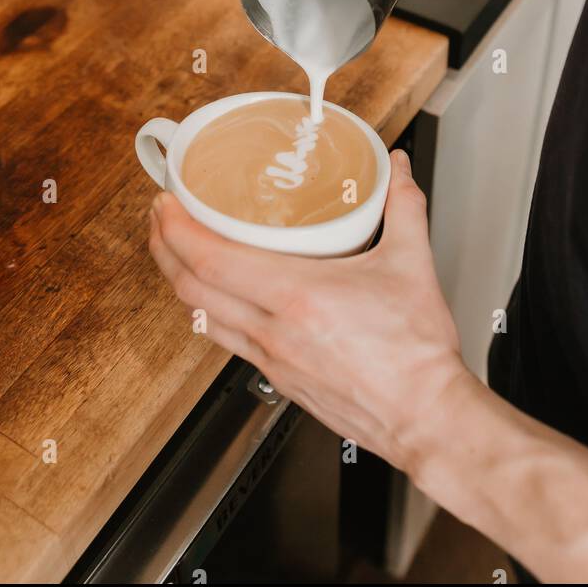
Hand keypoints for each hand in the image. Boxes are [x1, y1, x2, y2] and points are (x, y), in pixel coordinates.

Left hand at [148, 149, 467, 473]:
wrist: (425, 416)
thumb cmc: (415, 355)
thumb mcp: (412, 264)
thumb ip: (403, 206)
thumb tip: (397, 170)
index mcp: (297, 297)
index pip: (211, 260)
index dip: (177, 229)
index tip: (167, 203)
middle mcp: (274, 331)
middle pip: (192, 288)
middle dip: (165, 248)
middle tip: (162, 218)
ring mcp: (272, 360)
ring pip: (204, 318)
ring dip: (182, 282)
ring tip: (180, 252)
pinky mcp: (279, 380)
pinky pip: (229, 341)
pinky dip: (212, 312)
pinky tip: (221, 299)